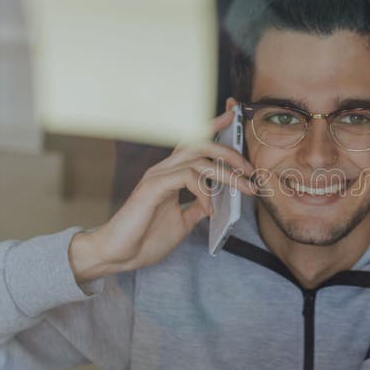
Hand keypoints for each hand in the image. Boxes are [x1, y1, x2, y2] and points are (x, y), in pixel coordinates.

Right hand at [69, 109, 254, 282]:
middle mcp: (164, 170)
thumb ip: (198, 208)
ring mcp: (157, 177)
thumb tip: (217, 201)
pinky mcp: (152, 188)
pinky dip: (204, 191)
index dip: (214, 125)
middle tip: (250, 168)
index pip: (194, 143)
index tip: (234, 113)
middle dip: (229, 151)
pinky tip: (209, 207)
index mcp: (171, 175)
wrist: (118, 255)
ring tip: (244, 188)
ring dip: (227, 173)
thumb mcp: (183, 222)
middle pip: (200, 144)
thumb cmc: (145, 238)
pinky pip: (186, 178)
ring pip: (198, 160)